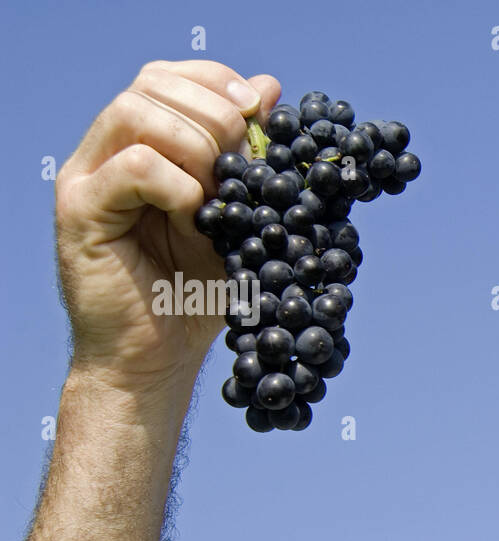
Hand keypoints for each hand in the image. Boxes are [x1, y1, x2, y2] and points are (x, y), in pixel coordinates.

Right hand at [54, 60, 280, 390]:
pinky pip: (133, 165)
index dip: (217, 83)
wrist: (159, 359)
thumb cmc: (197, 293)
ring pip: (137, 113)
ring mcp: (89, 178)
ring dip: (195, 146)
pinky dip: (177, 183)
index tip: (260, 112)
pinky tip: (196, 217)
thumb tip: (270, 88)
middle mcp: (107, 152)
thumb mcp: (241, 220)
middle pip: (152, 84)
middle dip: (214, 115)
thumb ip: (253, 160)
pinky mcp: (81, 211)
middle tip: (243, 165)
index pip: (168, 77)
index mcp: (142, 145)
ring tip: (218, 198)